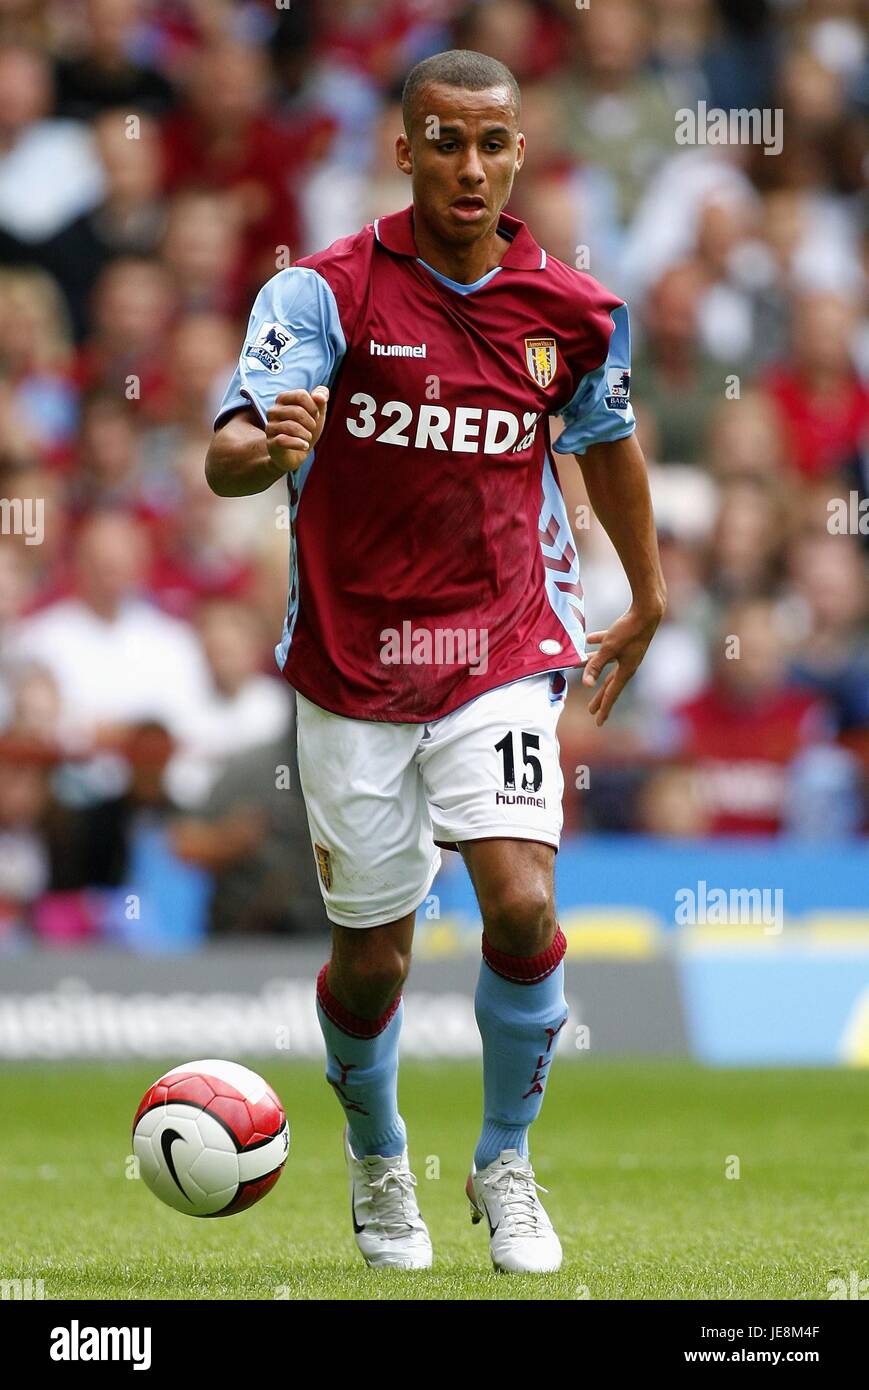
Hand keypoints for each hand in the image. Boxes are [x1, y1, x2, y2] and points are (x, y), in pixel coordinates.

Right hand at [266, 386, 329, 472]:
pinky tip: (304, 446)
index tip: (315, 416)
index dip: (313, 407)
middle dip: (311, 423)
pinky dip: (299, 444)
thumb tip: (320, 396)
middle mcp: (273, 411)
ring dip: (306, 434)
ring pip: (291, 426)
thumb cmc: (306, 428)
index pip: (300, 395)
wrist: (297, 453)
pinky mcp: (271, 443)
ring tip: (307, 438)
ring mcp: (270, 427)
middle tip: (312, 429)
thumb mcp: (318, 412)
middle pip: (297, 411)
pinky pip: (283, 440)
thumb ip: (321, 397)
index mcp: (283, 399)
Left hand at [582, 601, 664, 725]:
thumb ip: (596, 665)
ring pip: (607, 663)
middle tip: (592, 710)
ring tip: (580, 665)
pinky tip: (588, 640)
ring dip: (593, 664)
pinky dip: (598, 643)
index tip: (598, 722)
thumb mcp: (609, 649)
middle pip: (610, 683)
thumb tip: (586, 684)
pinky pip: (609, 645)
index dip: (603, 708)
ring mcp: (628, 652)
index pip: (612, 694)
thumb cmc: (629, 630)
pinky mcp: (626, 640)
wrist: (647, 610)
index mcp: (626, 670)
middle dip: (600, 696)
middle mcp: (628, 664)